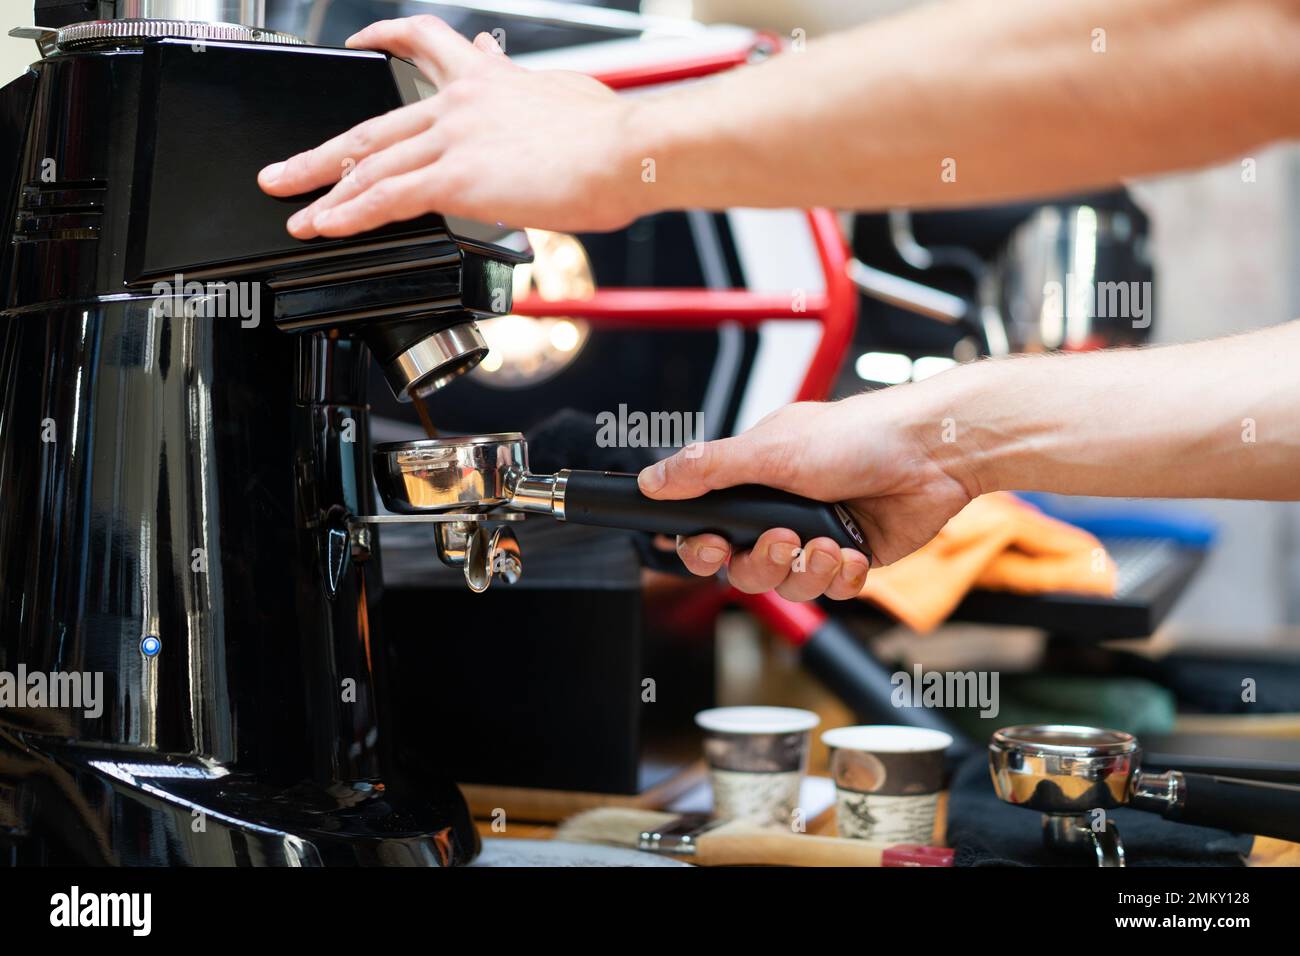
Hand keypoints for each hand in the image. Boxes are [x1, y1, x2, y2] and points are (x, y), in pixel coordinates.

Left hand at [257, 16, 643, 236]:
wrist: (628, 150)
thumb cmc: (612, 134)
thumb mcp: (564, 95)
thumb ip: (527, 92)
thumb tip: (517, 85)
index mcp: (488, 79)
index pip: (423, 44)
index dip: (383, 39)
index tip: (360, 41)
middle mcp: (460, 103)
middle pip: (374, 123)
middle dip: (323, 149)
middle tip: (286, 165)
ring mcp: (454, 139)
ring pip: (369, 162)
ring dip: (323, 187)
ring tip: (292, 206)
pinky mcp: (457, 178)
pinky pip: (388, 196)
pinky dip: (351, 212)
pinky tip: (326, 225)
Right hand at [636, 392, 977, 600]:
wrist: (932, 454)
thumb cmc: (858, 437)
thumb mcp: (769, 449)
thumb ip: (706, 468)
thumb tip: (652, 480)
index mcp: (753, 480)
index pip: (705, 526)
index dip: (700, 546)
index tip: (708, 544)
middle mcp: (781, 511)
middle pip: (742, 567)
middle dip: (762, 561)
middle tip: (784, 539)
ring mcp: (817, 537)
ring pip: (788, 584)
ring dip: (808, 569)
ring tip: (831, 541)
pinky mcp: (852, 558)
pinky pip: (832, 590)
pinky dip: (843, 576)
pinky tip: (855, 550)